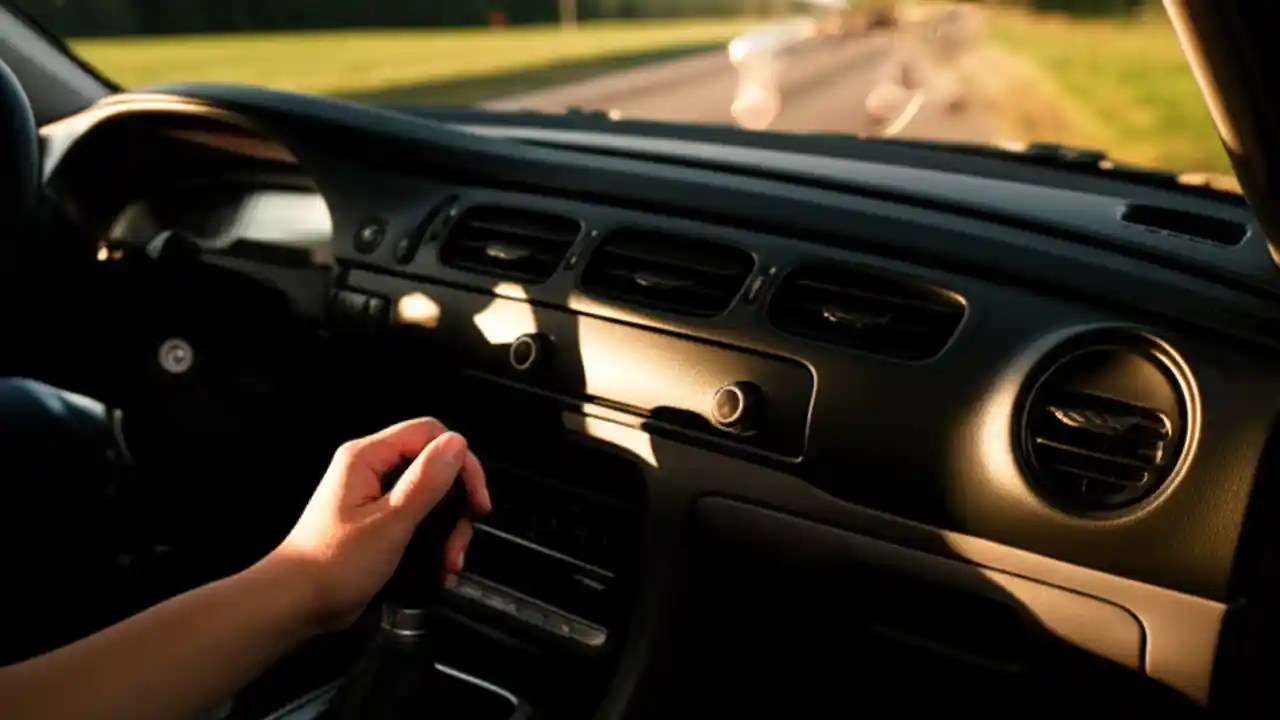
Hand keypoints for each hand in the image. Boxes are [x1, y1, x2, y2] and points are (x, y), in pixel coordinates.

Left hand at [264, 418, 490, 631]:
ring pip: (431, 496)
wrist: (296, 603)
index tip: (476, 498)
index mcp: (367, 458)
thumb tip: (457, 444)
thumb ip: (425, 481)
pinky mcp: (380, 523)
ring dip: (449, 527)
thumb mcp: (389, 522)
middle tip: (467, 531)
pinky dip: (434, 541)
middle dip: (457, 501)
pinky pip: (419, 519)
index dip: (460, 461)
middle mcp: (372, 470)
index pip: (429, 434)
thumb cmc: (333, 563)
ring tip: (450, 560)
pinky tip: (440, 568)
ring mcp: (376, 497)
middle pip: (434, 465)